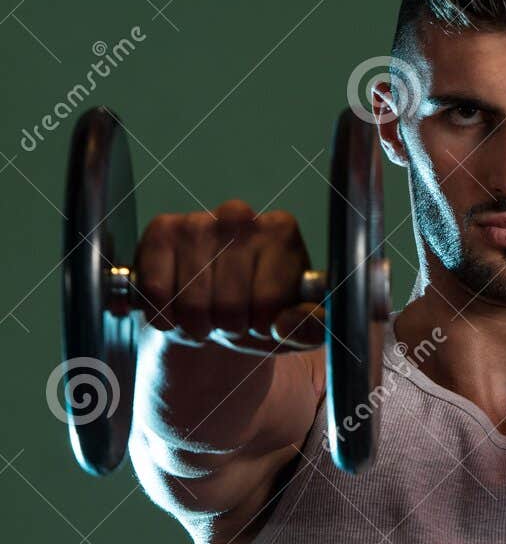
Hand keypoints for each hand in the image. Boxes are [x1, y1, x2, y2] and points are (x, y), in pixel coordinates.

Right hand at [133, 200, 321, 349]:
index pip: (269, 301)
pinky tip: (177, 309)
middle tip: (229, 322)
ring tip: (206, 318)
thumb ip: (311, 328)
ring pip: (192, 302)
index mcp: (281, 232)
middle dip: (227, 328)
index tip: (260, 321)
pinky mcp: (161, 232)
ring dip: (196, 326)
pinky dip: (164, 316)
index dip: (261, 326)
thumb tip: (286, 324)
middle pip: (229, 305)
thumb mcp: (296, 328)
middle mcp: (240, 216)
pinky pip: (157, 292)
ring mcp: (198, 221)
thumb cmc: (261, 315)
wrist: (214, 310)